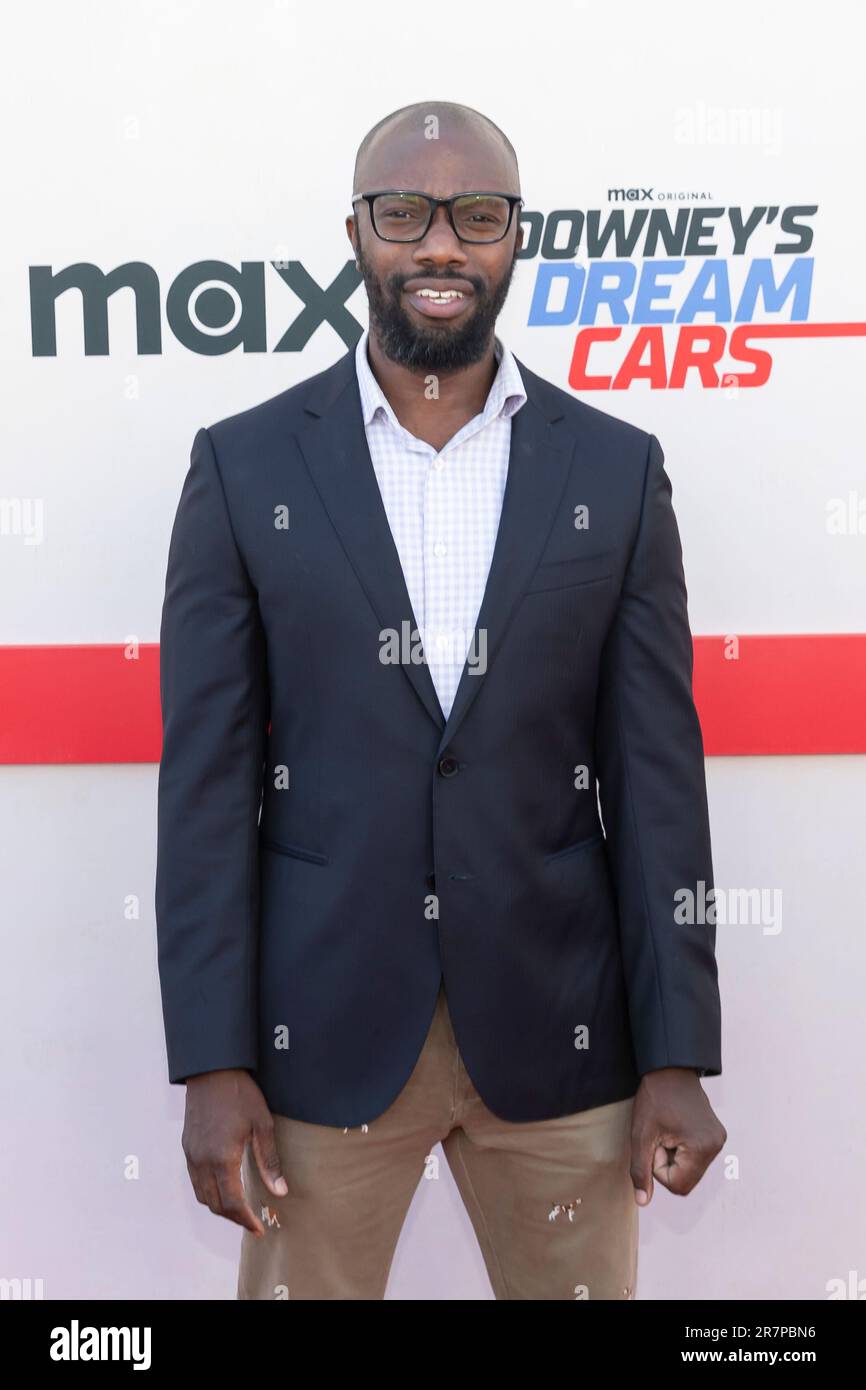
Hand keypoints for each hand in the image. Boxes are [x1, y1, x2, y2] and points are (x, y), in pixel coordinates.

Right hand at [182, 1068, 287, 1235]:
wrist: (211, 1071)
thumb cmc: (240, 1095)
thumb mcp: (262, 1125)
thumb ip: (269, 1161)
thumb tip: (280, 1191)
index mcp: (222, 1159)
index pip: (232, 1203)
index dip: (245, 1220)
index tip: (258, 1228)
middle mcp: (202, 1162)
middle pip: (215, 1204)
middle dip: (233, 1217)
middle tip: (251, 1221)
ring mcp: (191, 1155)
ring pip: (202, 1195)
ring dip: (219, 1206)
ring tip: (238, 1208)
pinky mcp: (187, 1147)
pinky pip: (195, 1180)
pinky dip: (208, 1191)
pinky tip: (223, 1186)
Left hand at [630, 1067, 725, 1205]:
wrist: (670, 1068)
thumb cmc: (654, 1098)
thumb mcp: (641, 1135)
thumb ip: (641, 1170)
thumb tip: (642, 1202)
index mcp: (702, 1148)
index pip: (678, 1186)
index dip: (659, 1170)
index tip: (655, 1143)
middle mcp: (716, 1146)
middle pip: (686, 1180)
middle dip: (667, 1164)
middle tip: (660, 1136)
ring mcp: (718, 1140)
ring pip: (690, 1170)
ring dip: (673, 1157)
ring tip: (667, 1131)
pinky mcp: (715, 1135)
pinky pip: (696, 1157)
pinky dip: (682, 1150)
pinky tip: (676, 1129)